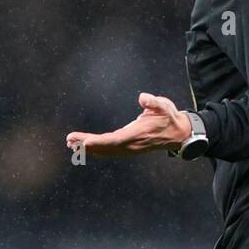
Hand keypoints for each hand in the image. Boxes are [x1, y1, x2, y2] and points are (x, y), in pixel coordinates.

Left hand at [66, 94, 191, 157]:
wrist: (178, 134)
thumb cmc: (169, 118)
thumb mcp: (164, 106)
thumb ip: (154, 102)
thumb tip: (143, 98)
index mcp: (138, 134)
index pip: (115, 140)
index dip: (99, 142)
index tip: (85, 141)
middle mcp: (132, 145)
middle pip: (106, 147)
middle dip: (87, 145)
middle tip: (69, 141)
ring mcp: (130, 148)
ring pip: (106, 151)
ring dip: (88, 148)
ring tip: (71, 144)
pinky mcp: (129, 148)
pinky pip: (109, 151)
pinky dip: (96, 150)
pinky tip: (85, 148)